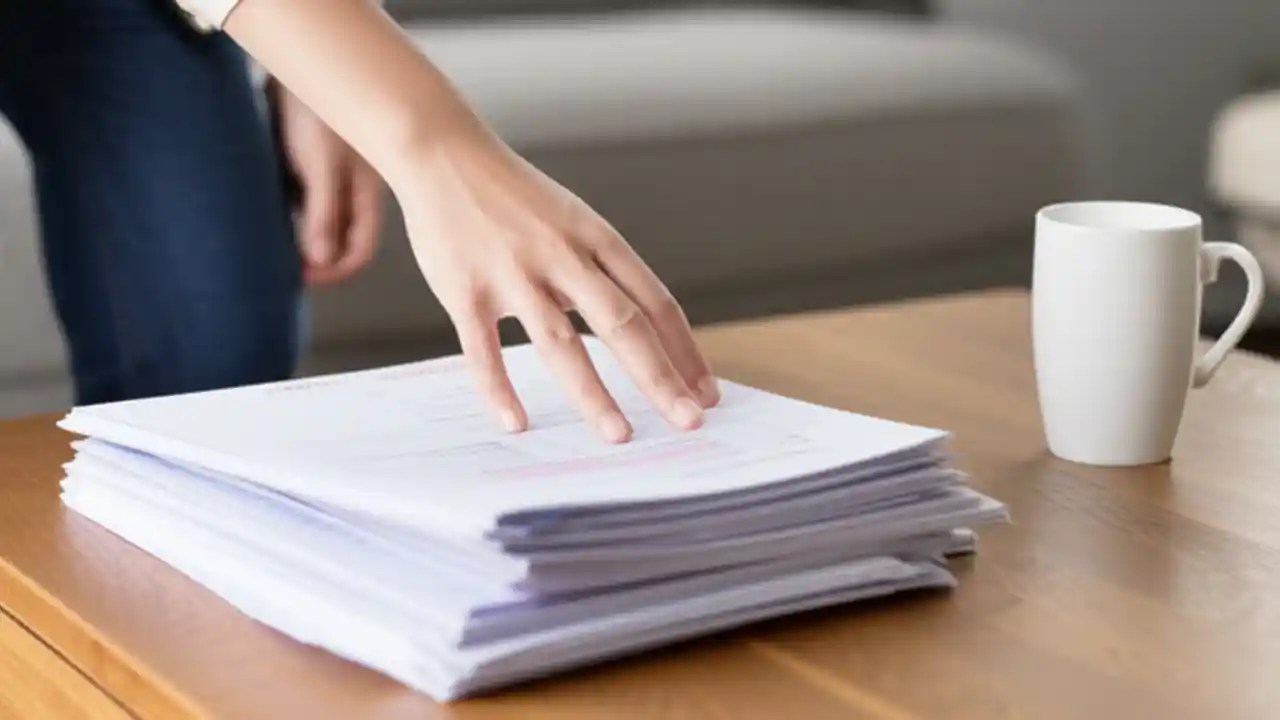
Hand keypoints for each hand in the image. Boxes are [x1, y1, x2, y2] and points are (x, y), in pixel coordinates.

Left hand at [272, 81, 384, 284]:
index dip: (332, 271)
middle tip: (285, 265)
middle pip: (342, 239)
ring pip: (323, 219)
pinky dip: (292, 209)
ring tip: (275, 240)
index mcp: (368, 195)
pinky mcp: (315, 161)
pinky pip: (307, 197)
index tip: (301, 277)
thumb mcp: (320, 168)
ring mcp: (336, 175)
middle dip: (317, 257)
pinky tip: (272, 207)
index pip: (359, 251)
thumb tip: (320, 258)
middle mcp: (355, 189)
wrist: (300, 67)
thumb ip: (322, 215)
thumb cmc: (317, 111)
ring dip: (302, 233)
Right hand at [395, 131, 720, 442]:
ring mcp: (513, 272)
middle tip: (689, 421)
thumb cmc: (515, 195)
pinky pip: (484, 350)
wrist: (443, 152)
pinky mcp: (465, 289)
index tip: (707, 392)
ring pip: (560, 342)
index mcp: (597, 238)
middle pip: (622, 324)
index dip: (685, 351)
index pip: (656, 302)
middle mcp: (562, 255)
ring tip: (620, 435)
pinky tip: (517, 423)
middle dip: (659, 377)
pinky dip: (499, 389)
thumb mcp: (574, 219)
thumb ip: (603, 271)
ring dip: (593, 394)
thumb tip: (642, 329)